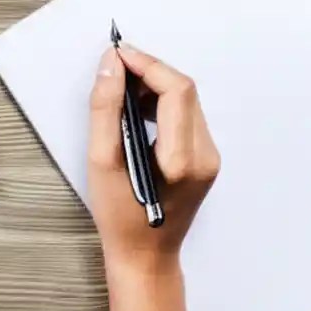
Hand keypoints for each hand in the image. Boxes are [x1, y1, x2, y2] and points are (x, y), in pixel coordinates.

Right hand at [87, 44, 219, 272]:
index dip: (147, 64)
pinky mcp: (204, 158)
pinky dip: (159, 103)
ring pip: (185, 101)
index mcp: (183, 158)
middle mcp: (205, 155)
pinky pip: (184, 116)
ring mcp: (209, 157)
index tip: (116, 54)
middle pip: (184, 91)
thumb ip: (105, 110)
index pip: (176, 91)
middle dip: (149, 71)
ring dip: (153, 85)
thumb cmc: (120, 217)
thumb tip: (110, 66)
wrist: (145, 256)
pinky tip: (134, 110)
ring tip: (118, 89)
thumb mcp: (101, 162)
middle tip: (113, 67)